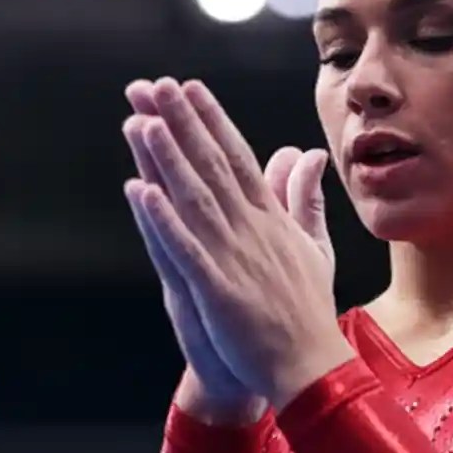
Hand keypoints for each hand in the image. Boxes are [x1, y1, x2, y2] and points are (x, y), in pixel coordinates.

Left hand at [122, 78, 354, 410]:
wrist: (310, 367)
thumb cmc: (308, 310)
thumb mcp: (313, 246)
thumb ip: (306, 198)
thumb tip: (307, 153)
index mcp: (270, 220)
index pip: (237, 157)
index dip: (211, 120)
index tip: (189, 87)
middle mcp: (251, 230)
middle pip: (211, 166)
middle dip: (182, 123)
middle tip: (154, 85)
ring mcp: (233, 258)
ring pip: (194, 198)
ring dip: (168, 158)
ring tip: (144, 120)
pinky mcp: (217, 290)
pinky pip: (184, 249)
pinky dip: (162, 219)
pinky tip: (139, 191)